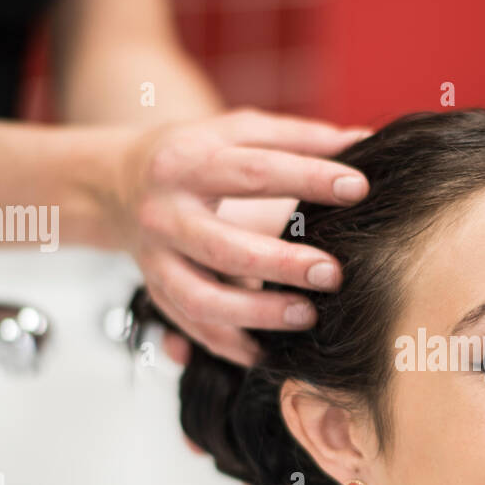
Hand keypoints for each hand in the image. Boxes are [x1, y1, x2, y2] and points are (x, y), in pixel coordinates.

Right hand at [113, 107, 371, 365]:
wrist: (118, 185)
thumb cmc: (196, 156)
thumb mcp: (236, 131)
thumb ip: (298, 137)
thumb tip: (366, 138)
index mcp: (187, 163)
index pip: (253, 172)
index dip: (308, 179)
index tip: (359, 189)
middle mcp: (165, 214)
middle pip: (222, 246)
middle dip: (280, 264)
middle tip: (333, 274)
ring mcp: (155, 261)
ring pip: (201, 300)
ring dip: (256, 315)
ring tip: (306, 317)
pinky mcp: (156, 295)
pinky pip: (193, 330)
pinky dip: (231, 346)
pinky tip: (268, 352)